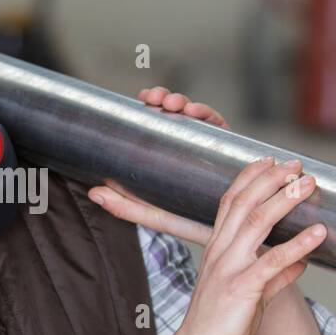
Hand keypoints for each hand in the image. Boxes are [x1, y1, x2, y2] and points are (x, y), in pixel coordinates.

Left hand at [87, 86, 230, 245]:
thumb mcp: (158, 216)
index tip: (141, 98)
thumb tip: (93, 193)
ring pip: (197, 115)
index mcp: (174, 156)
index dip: (151, 106)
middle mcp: (193, 147)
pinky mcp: (231, 148)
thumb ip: (127, 207)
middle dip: (165, 98)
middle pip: (177, 114)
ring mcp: (213, 146)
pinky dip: (208, 115)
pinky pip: (220, 126)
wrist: (242, 236)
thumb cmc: (198, 226)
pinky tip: (196, 113)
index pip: (160, 123)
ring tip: (173, 104)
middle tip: (154, 99)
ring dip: (184, 102)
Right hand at [164, 156, 326, 334]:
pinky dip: (298, 245)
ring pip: (257, 222)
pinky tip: (318, 234)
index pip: (231, 201)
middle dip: (271, 179)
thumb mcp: (250, 291)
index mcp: (217, 247)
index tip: (270, 160)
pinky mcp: (241, 289)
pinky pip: (272, 261)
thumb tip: (303, 261)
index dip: (250, 177)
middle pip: (244, 203)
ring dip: (285, 200)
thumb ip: (276, 274)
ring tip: (308, 185)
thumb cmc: (222, 321)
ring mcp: (229, 268)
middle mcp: (220, 251)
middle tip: (296, 165)